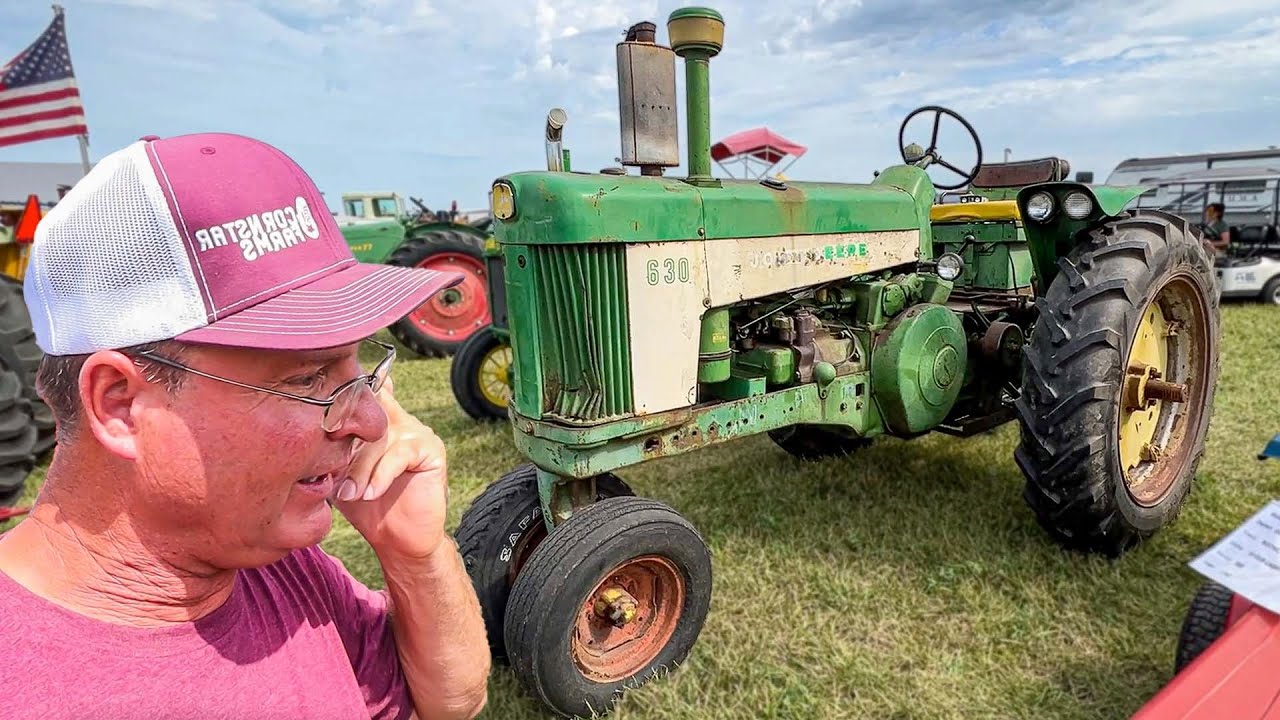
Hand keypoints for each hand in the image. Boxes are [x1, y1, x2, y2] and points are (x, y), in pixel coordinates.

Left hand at [333, 377, 449, 560]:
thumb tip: (308, 431)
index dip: (344, 399)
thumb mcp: (341, 475)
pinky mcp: (432, 449)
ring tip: (350, 494)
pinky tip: (370, 494)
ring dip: (360, 469)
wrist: (398, 540)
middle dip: (345, 442)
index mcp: (378, 422)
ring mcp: (417, 432)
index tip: (322, 422)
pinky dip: (381, 476)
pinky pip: (400, 454)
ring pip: (380, 438)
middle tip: (331, 470)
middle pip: (366, 414)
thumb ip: (332, 450)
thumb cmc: (367, 508)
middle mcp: (399, 420)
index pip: (363, 392)